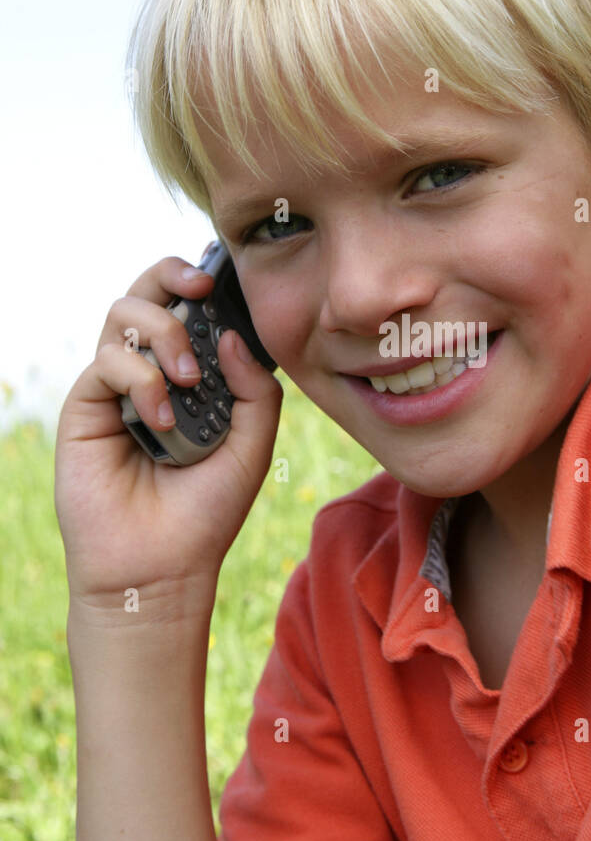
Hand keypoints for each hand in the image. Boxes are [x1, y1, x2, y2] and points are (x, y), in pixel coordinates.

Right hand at [54, 255, 282, 619]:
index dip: (199, 280)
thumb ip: (255, 391)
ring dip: (163, 332)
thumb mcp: (252, 447)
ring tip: (189, 381)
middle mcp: (150, 372)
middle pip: (146, 292)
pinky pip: (108, 361)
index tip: (222, 279)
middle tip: (199, 287)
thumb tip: (229, 336)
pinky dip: (142, 379)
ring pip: (122, 313)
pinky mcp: (86, 406)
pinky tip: (162, 421)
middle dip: (171, 273)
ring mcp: (115, 386)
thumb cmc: (206, 511)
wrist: (160, 567)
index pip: (187, 308)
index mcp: (190, 375)